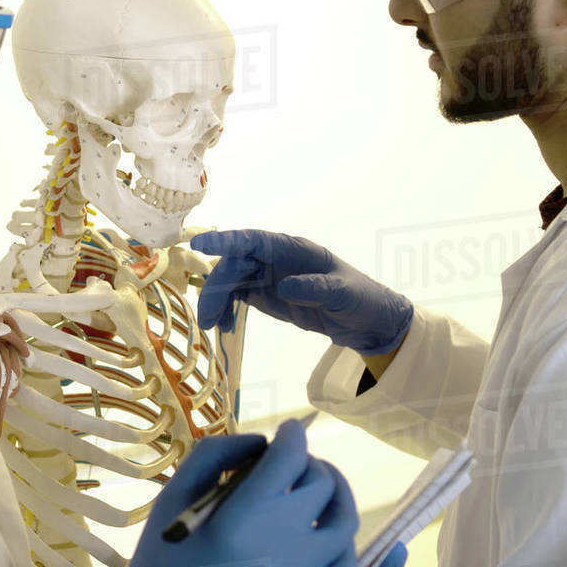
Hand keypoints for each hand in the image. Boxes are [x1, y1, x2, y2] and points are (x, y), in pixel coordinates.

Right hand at [58, 419, 359, 566]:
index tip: (289, 428)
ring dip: (335, 494)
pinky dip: (342, 538)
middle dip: (308, 461)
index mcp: (242, 518)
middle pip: (320, 483)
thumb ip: (218, 454)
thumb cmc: (162, 557)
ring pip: (343, 521)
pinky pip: (345, 563)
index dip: (293, 433)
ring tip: (317, 487)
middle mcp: (278, 546)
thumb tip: (264, 442)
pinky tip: (323, 529)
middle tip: (291, 461)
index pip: (290, 457)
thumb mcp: (175, 494)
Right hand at [191, 230, 412, 354]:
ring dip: (216, 300)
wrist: (367, 321)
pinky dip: (226, 309)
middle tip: (207, 317)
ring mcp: (268, 276)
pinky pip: (236, 296)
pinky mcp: (265, 295)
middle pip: (235, 264)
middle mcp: (275, 259)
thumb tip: (285, 286)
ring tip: (213, 326)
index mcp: (293, 249)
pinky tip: (224, 326)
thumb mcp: (343, 294)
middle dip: (217, 287)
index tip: (200, 245)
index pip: (253, 240)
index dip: (226, 240)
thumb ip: (316, 288)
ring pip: (230, 281)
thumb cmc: (360, 298)